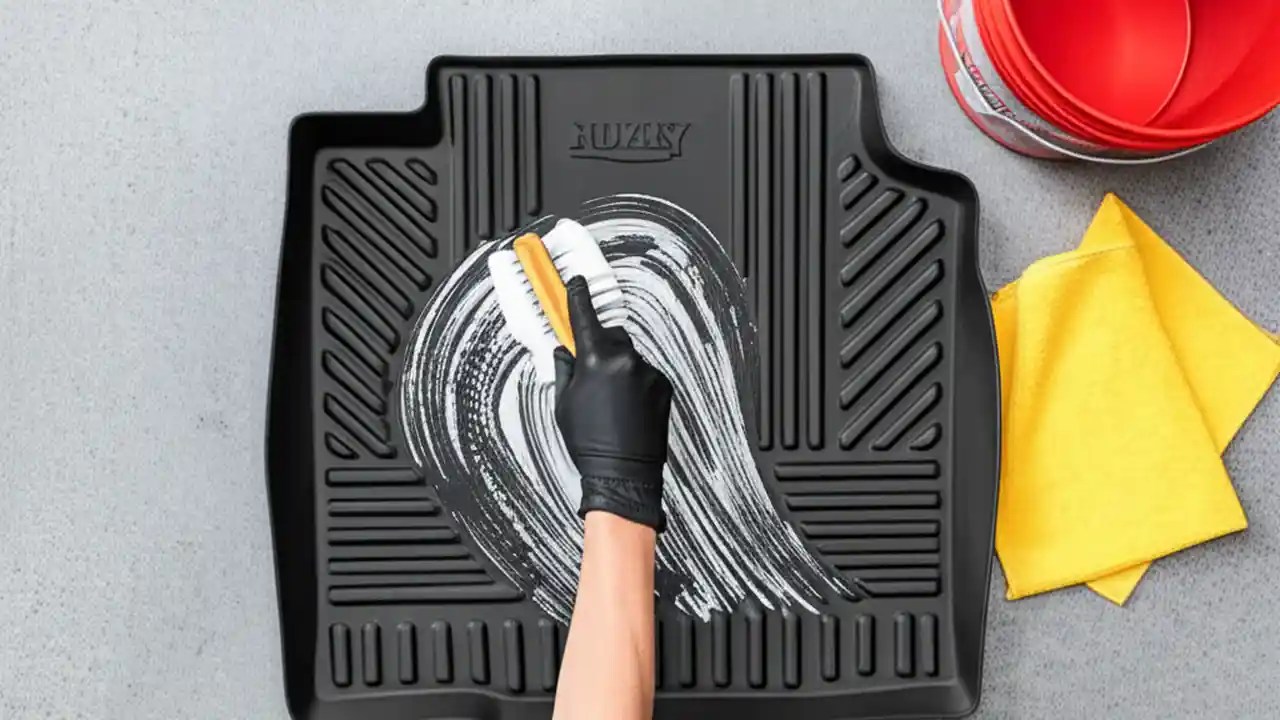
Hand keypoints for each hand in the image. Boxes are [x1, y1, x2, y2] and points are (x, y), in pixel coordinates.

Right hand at [553, 276, 673, 531]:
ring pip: (628, 358)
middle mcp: (625, 359)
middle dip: (601, 348)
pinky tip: (627, 409)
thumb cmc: (588, 441)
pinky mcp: (663, 385)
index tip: (576, 281)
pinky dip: (635, 384)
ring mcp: (648, 372)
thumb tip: (566, 350)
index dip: (577, 296)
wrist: (624, 473)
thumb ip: (565, 369)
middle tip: (592, 374)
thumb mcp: (564, 403)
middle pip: (611, 337)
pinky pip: (644, 374)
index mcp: (596, 359)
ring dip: (619, 369)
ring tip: (611, 402)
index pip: (583, 317)